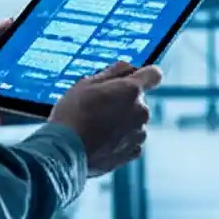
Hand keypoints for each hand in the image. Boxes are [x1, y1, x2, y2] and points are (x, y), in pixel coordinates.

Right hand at [49, 62, 162, 176]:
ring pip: (134, 122)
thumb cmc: (73, 114)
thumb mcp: (87, 84)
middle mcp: (141, 111)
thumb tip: (128, 66)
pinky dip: (120, 140)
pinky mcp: (134, 152)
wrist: (65, 151)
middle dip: (123, 102)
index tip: (130, 80)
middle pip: (138, 101)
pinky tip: (101, 141)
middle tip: (99, 109)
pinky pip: (131, 141)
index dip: (143, 75)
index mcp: (131, 90)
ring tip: (97, 128)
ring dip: (122, 122)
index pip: (153, 74)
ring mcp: (139, 133)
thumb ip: (113, 72)